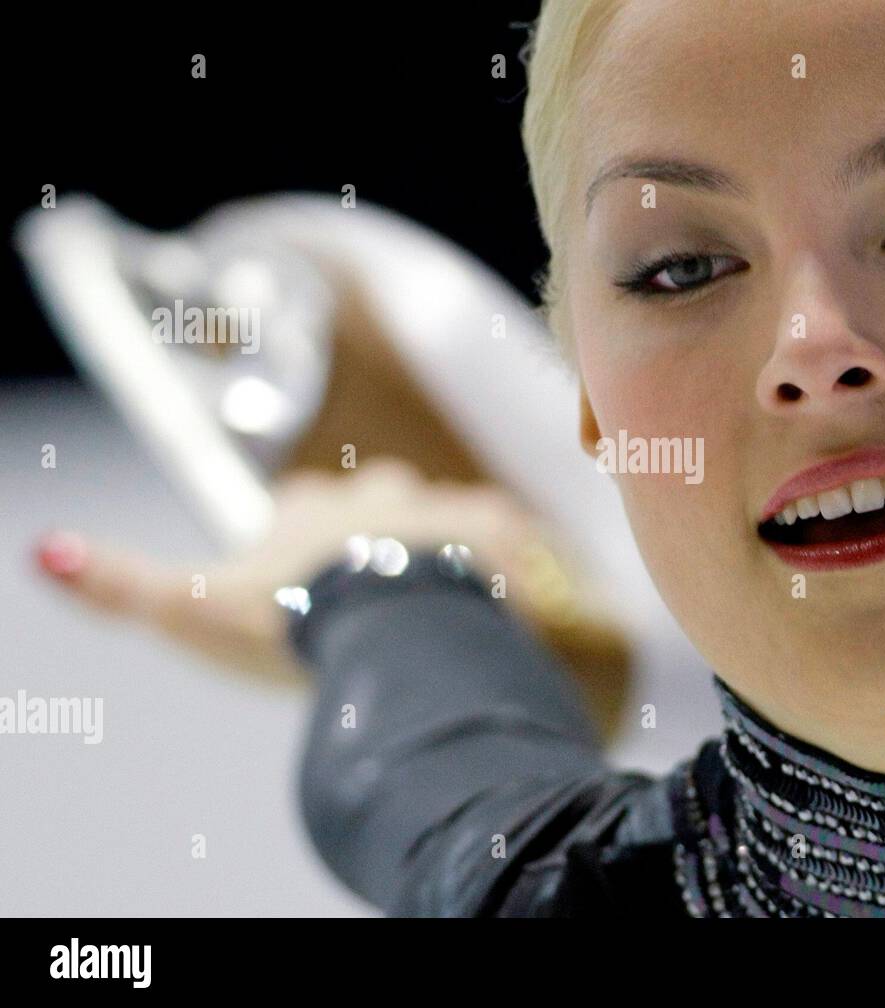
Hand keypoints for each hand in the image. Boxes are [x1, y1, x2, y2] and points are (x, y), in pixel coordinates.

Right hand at [33, 459, 630, 736]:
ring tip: (433, 607)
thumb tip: (45, 551)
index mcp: (310, 510)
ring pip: (440, 520)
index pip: (301, 507)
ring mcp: (441, 508)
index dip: (301, 539)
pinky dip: (499, 566)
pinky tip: (493, 602)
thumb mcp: (192, 610)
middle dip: (372, 537)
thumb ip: (122, 584)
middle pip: (375, 502)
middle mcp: (377, 495)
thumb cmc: (291, 620)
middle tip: (371, 593)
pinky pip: (505, 538)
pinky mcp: (499, 530)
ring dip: (436, 554)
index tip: (306, 580)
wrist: (395, 631)